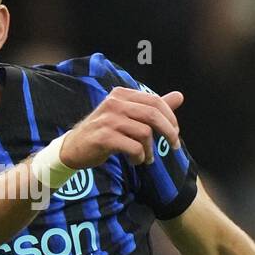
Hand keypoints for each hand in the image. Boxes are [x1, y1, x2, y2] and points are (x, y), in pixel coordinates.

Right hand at [60, 87, 183, 167]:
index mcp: (122, 94)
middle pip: (153, 115)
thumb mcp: (128, 116)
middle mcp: (115, 103)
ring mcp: (108, 119)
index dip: (170, 118)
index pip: (155, 101)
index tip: (175, 133)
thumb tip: (180, 96)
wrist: (74, 148)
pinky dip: (139, 156)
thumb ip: (153, 107)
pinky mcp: (103, 137)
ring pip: (144, 133)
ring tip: (146, 158)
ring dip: (150, 150)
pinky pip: (133, 147)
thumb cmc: (104, 132)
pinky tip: (135, 160)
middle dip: (169, 133)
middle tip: (174, 146)